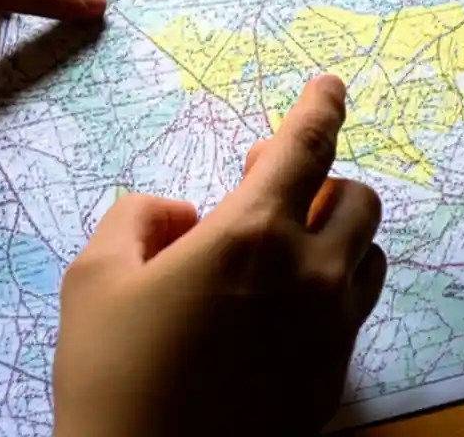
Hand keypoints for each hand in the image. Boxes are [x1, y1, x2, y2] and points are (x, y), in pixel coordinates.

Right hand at [53, 74, 386, 436]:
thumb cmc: (111, 377)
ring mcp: (330, 329)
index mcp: (249, 235)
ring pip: (369, 253)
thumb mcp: (94, 277)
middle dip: (322, 180)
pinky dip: (333, 286)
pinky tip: (285, 305)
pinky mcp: (334, 373)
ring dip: (336, 233)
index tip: (330, 86)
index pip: (307, 146)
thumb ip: (139, 218)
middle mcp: (307, 274)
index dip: (321, 106)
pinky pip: (356, 307)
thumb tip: (181, 214)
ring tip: (284, 249)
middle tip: (269, 192)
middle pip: (358, 197)